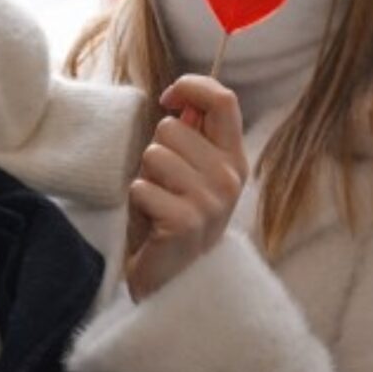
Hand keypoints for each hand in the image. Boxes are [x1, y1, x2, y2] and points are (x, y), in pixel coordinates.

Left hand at [123, 76, 249, 301]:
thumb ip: (194, 139)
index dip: (193, 87)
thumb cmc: (176, 221)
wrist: (177, 283)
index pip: (224, 101)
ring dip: (145, 179)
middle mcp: (229, 177)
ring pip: (154, 155)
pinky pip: (141, 187)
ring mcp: (210, 200)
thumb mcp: (194, 176)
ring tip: (157, 205)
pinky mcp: (184, 220)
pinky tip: (152, 224)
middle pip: (173, 128)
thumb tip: (181, 100)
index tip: (170, 98)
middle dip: (156, 151)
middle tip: (164, 186)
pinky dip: (137, 203)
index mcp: (235, 160)